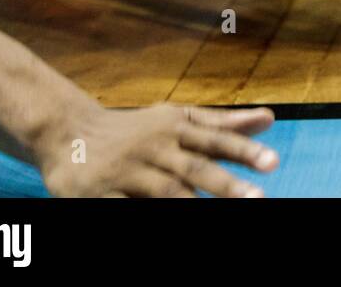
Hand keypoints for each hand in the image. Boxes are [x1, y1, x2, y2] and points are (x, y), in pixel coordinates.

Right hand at [38, 103, 277, 196]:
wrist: (67, 130)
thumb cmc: (135, 129)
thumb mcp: (178, 119)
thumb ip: (222, 123)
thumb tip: (271, 118)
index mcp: (175, 128)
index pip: (215, 140)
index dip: (244, 150)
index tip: (273, 162)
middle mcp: (154, 148)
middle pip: (194, 169)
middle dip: (226, 185)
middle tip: (258, 198)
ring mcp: (126, 172)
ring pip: (165, 193)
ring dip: (190, 207)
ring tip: (219, 219)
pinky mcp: (99, 194)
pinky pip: (125, 209)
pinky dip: (142, 214)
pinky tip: (168, 221)